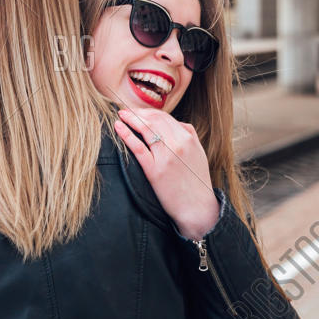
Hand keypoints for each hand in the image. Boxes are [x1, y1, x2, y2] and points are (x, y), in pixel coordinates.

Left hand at [114, 107, 220, 239]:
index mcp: (188, 138)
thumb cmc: (196, 182)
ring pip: (146, 130)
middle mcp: (178, 144)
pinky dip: (127, 135)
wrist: (197, 208)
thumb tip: (174, 123)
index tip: (137, 111)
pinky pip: (138, 148)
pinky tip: (119, 128)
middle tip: (125, 110)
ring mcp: (166, 157)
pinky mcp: (155, 170)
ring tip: (121, 115)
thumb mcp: (198, 153)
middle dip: (137, 113)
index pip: (164, 117)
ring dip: (131, 119)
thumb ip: (189, 135)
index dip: (148, 112)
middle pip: (153, 120)